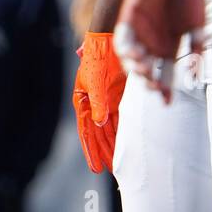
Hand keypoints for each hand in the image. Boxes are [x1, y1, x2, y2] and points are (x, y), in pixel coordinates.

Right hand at [73, 32, 125, 172]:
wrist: (110, 41)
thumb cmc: (98, 58)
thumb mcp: (96, 80)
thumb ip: (98, 101)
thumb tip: (99, 122)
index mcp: (82, 101)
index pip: (86, 131)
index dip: (91, 150)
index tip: (96, 168)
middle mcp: (93, 104)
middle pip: (98, 134)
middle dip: (103, 152)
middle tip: (109, 171)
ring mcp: (106, 101)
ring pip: (110, 129)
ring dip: (114, 145)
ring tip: (119, 163)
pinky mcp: (118, 97)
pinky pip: (121, 119)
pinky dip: (124, 132)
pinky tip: (129, 144)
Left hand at [115, 0, 204, 101]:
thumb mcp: (197, 25)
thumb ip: (195, 47)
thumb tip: (193, 73)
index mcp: (169, 46)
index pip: (164, 74)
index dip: (164, 89)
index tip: (167, 102)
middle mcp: (152, 41)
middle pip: (145, 70)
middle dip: (148, 81)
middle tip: (154, 84)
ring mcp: (140, 30)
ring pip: (131, 59)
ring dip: (136, 68)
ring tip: (145, 69)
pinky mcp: (128, 17)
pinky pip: (122, 38)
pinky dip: (127, 49)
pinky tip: (136, 54)